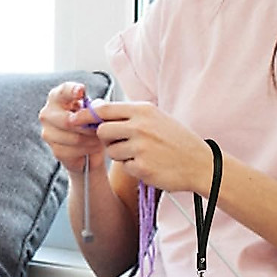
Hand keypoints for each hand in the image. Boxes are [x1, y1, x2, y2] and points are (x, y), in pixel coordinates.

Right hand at [38, 82, 104, 171]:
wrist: (87, 141)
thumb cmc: (89, 119)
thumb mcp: (95, 109)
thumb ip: (95, 107)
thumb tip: (94, 111)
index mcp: (57, 97)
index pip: (62, 91)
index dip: (71, 90)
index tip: (81, 91)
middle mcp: (47, 113)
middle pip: (67, 121)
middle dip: (88, 127)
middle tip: (101, 129)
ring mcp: (48, 133)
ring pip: (74, 139)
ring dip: (91, 140)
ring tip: (100, 138)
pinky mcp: (54, 150)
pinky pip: (73, 153)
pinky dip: (87, 151)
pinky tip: (92, 147)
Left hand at [92, 102, 214, 194]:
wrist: (201, 164)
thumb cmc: (177, 140)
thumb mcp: (156, 118)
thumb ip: (129, 114)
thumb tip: (96, 108)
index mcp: (143, 110)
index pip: (105, 109)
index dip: (87, 115)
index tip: (75, 120)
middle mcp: (140, 126)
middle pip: (102, 131)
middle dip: (106, 139)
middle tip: (121, 142)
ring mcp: (140, 147)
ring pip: (111, 151)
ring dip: (121, 155)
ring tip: (142, 154)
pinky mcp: (141, 167)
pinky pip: (124, 167)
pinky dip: (133, 167)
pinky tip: (149, 165)